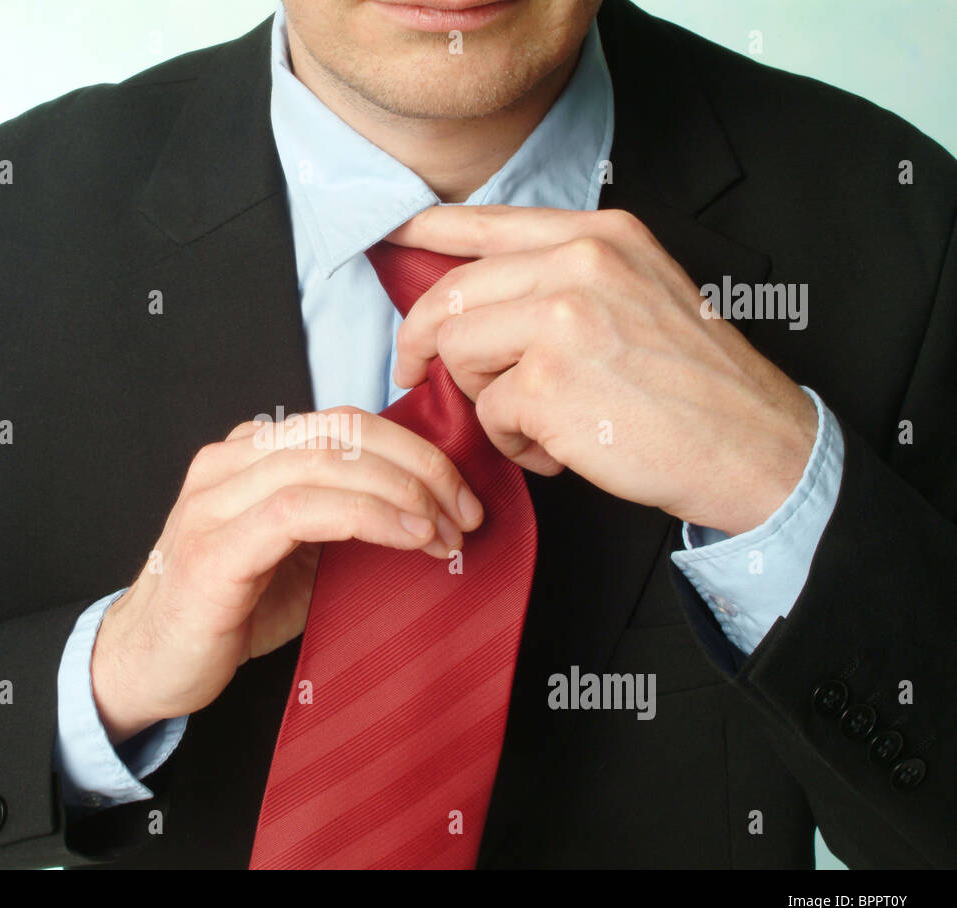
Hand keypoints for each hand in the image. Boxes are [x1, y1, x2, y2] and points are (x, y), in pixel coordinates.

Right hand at [91, 409, 483, 742]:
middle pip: (343, 429)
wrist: (148, 665)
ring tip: (444, 532)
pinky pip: (301, 509)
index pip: (346, 423)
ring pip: (325, 459)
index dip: (414, 449)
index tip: (461, 496)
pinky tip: (408, 538)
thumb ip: (341, 516)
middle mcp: (227, 462)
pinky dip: (368, 516)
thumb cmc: (231, 612)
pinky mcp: (213, 546)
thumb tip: (428, 507)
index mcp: (249, 453)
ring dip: (402, 492)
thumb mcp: (298, 554)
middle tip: (466, 514)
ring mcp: (214, 500)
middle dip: (420, 466)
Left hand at [388, 205, 817, 536]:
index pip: (490, 221)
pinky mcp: (546, 382)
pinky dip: (514, 443)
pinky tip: (560, 448)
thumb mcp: (640, 293)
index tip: (391, 235)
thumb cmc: (694, 384)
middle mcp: (580, 263)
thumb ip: (563, 279)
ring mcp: (562, 319)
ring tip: (537, 420)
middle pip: (452, 295)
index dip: (428, 230)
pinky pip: (486, 412)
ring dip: (484, 399)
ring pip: (459, 353)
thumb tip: (475, 297)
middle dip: (424, 342)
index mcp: (602, 235)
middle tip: (415, 371)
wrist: (755, 446)